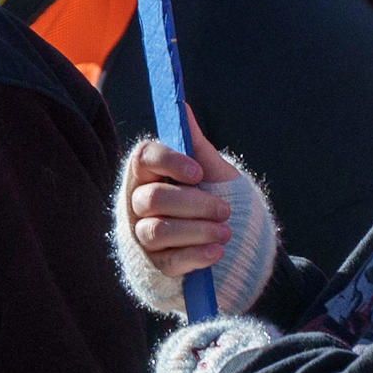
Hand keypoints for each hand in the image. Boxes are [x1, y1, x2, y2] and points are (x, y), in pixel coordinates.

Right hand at [121, 127, 244, 284]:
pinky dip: (196, 255)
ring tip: (225, 232)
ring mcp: (142, 236)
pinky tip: (217, 251)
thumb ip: (196, 145)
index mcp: (149, 175)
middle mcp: (137, 203)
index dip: (169, 162)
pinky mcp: (155, 266)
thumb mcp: (213, 173)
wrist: (235, 247)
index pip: (143, 158)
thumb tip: (182, 106)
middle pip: (154, 198)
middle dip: (195, 204)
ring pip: (158, 230)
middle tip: (224, 211)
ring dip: (198, 231)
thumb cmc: (216, 202)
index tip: (198, 172)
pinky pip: (169, 261)